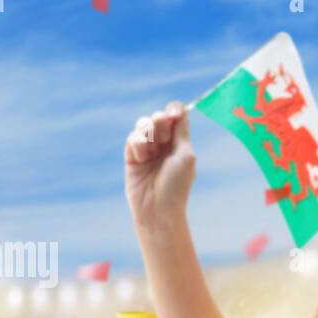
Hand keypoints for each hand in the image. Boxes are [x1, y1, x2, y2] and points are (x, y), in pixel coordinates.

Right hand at [125, 101, 195, 223]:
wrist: (158, 208)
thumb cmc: (177, 185)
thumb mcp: (185, 155)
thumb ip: (181, 131)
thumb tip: (180, 109)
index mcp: (179, 143)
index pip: (176, 117)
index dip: (173, 110)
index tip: (173, 114)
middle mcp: (164, 145)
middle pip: (158, 117)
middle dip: (160, 122)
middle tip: (163, 138)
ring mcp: (147, 150)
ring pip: (143, 124)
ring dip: (148, 133)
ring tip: (151, 151)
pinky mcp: (132, 156)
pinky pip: (132, 138)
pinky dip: (137, 144)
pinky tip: (141, 159)